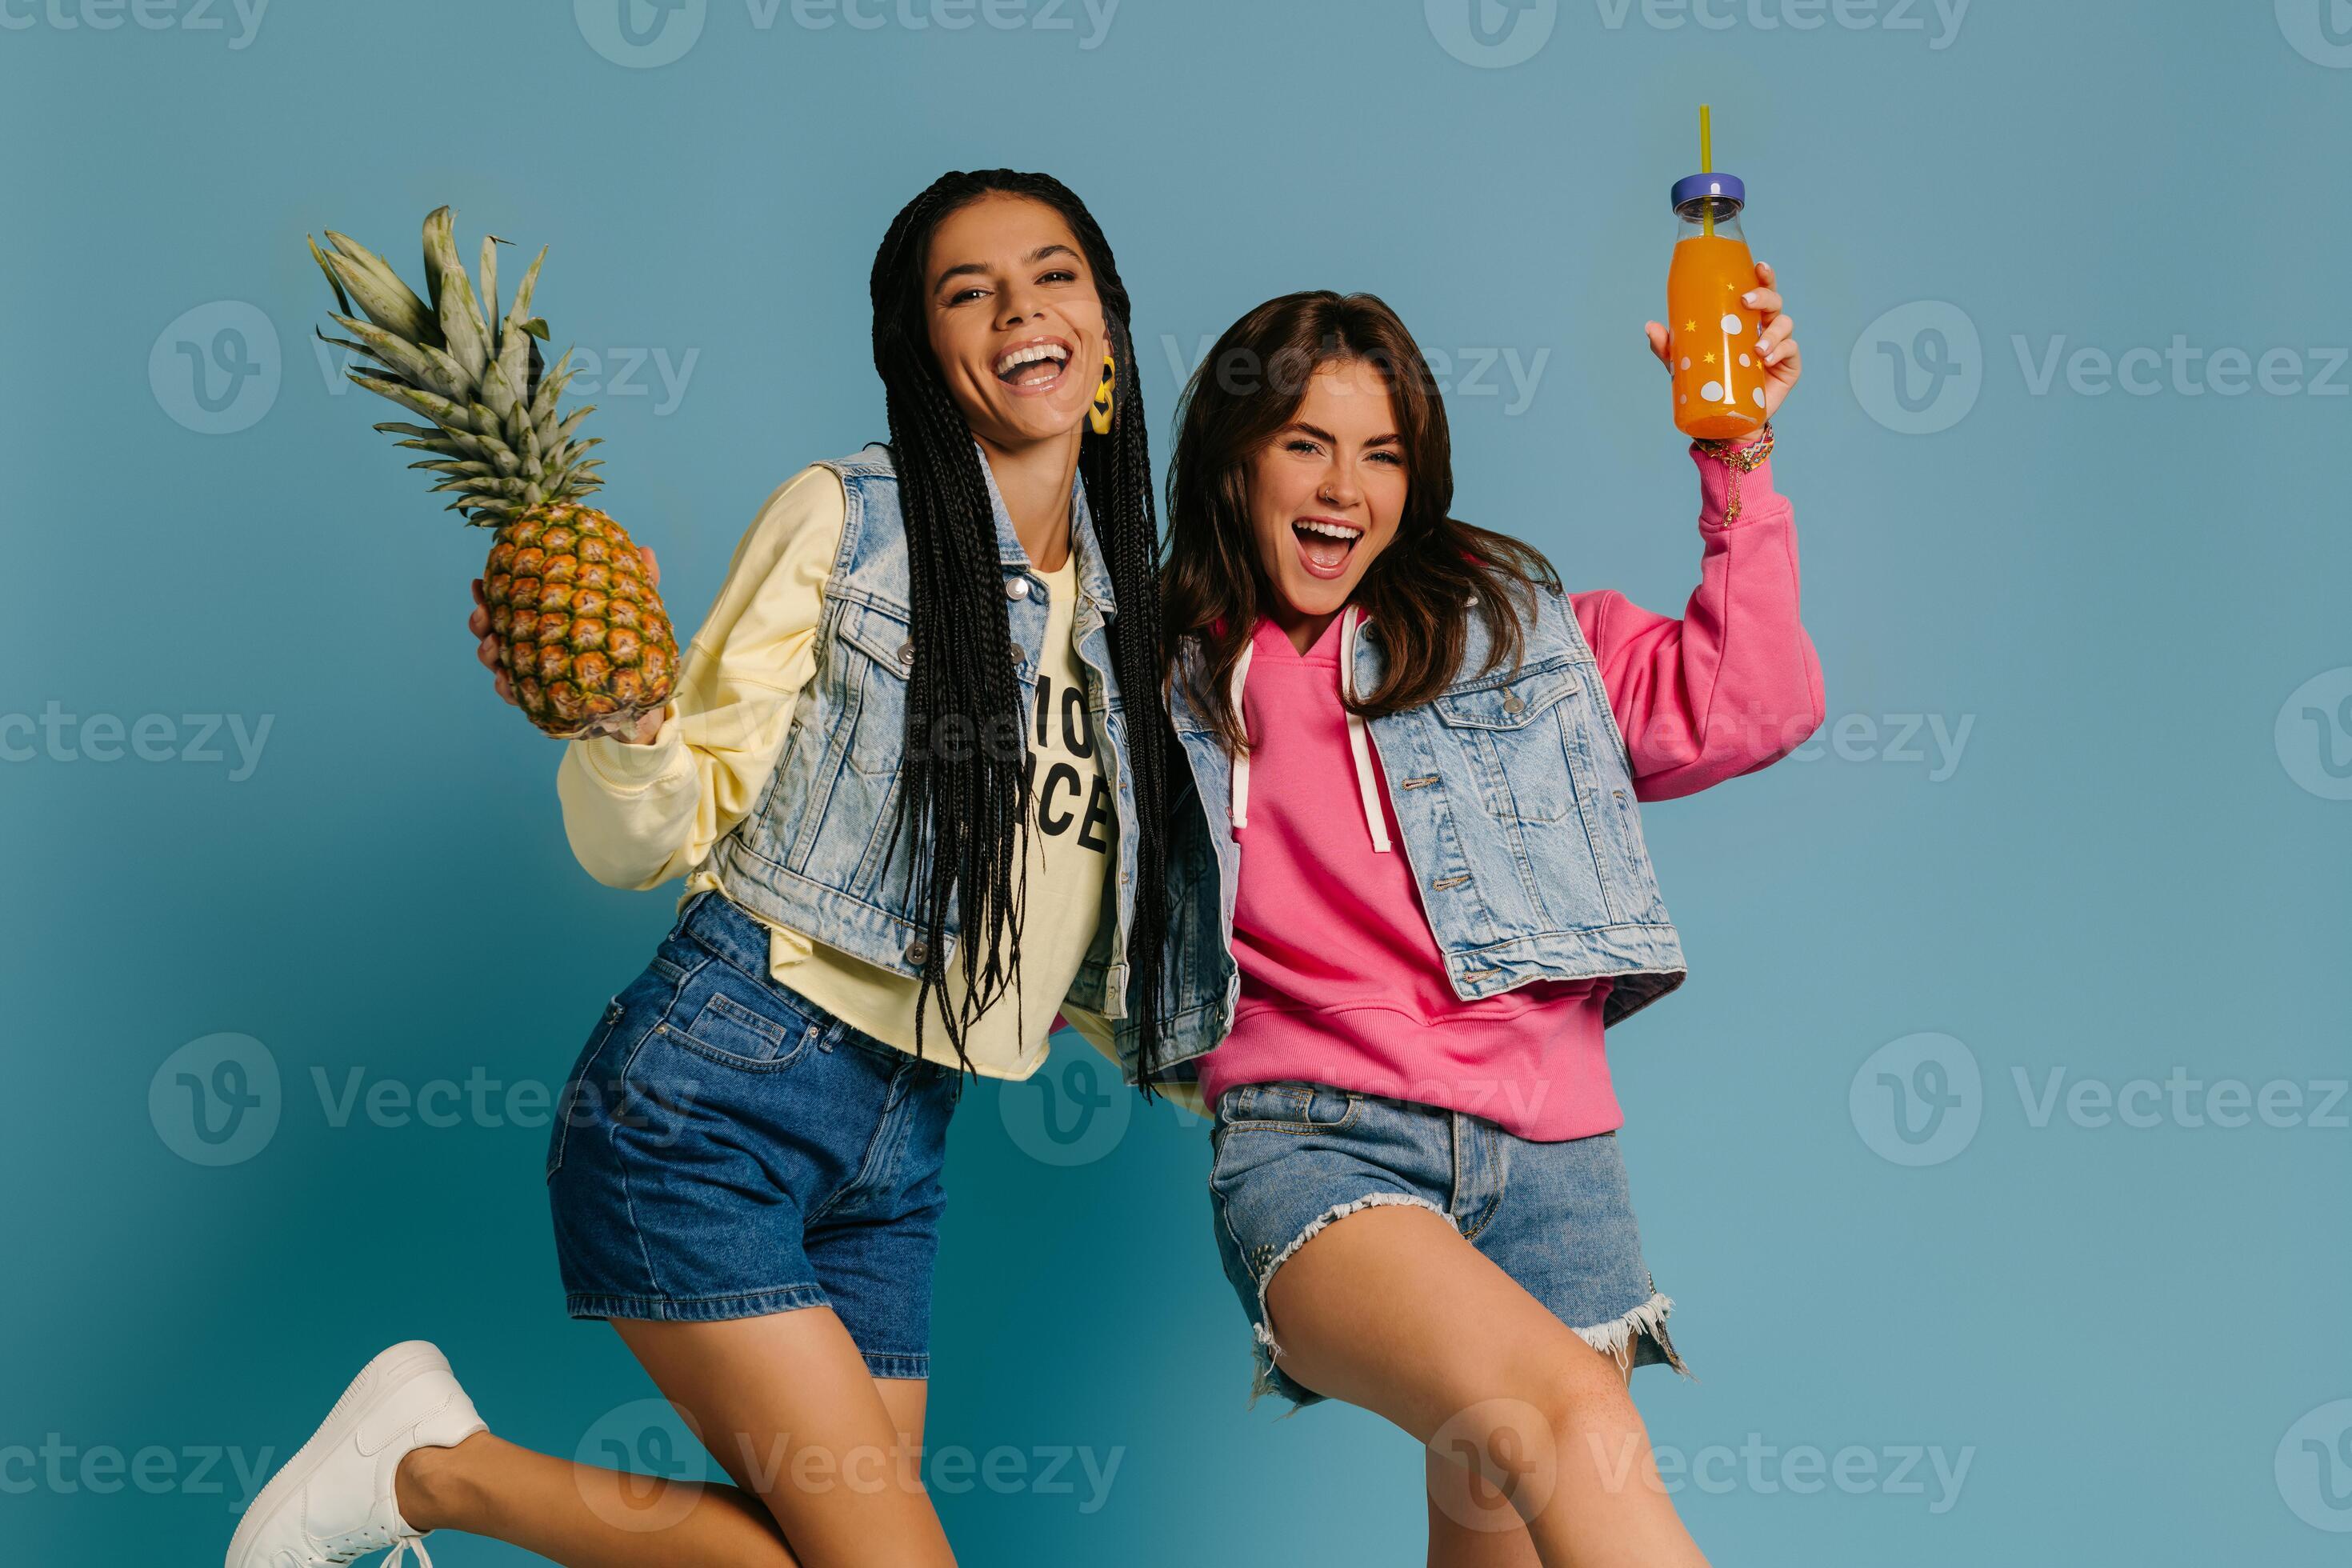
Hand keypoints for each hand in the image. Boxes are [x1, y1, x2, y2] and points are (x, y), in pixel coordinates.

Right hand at [471, 546, 665, 742]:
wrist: (639, 694)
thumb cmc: (627, 645)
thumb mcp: (634, 610)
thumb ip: (639, 582)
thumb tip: (646, 549)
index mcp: (542, 618)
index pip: (506, 602)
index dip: (487, 592)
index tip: (479, 581)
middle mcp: (530, 643)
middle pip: (491, 630)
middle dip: (480, 621)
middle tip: (484, 614)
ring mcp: (532, 671)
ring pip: (496, 661)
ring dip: (487, 652)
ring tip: (494, 645)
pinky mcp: (541, 699)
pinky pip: (515, 695)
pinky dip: (507, 688)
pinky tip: (507, 681)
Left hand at [1645, 261, 1800, 419]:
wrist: (1725, 421)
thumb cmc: (1708, 384)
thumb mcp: (1684, 364)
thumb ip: (1668, 347)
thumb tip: (1650, 326)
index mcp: (1746, 320)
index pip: (1758, 291)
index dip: (1763, 276)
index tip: (1758, 267)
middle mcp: (1765, 328)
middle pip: (1773, 302)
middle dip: (1763, 296)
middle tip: (1745, 302)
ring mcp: (1780, 346)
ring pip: (1784, 325)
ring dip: (1772, 332)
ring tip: (1756, 349)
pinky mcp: (1789, 366)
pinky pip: (1791, 350)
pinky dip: (1781, 350)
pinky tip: (1767, 358)